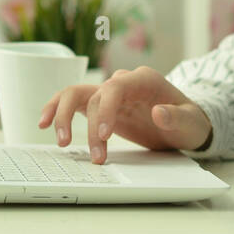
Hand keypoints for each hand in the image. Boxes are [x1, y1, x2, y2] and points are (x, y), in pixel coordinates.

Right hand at [37, 66, 212, 163]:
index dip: (105, 109)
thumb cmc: (189, 121)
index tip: (104, 136)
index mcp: (144, 80)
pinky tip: (42, 123)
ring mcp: (109, 92)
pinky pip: (74, 103)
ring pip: (75, 94)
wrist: (185, 123)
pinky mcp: (100, 105)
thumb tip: (158, 112)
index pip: (116, 87)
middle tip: (95, 154)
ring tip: (62, 142)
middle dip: (90, 126)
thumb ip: (176, 117)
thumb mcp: (191, 123)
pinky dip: (57, 111)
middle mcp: (123, 82)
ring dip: (64, 116)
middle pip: (94, 95)